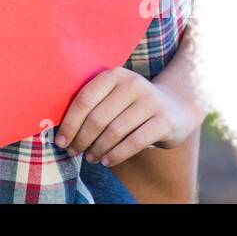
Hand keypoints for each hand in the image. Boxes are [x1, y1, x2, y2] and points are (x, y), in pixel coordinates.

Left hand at [54, 66, 193, 167]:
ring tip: (91, 158)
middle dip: (82, 139)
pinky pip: (134, 142)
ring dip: (98, 149)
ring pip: (114, 131)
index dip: (70, 123)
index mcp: (115, 75)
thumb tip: (63, 132)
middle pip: (97, 117)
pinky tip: (107, 161)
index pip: (85, 99)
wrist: (175, 107)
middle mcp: (132, 84)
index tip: (61, 141)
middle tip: (74, 152)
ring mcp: (150, 101)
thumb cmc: (132, 106)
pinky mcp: (164, 121)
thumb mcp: (114, 96)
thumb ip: (93, 105)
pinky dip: (117, 154)